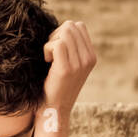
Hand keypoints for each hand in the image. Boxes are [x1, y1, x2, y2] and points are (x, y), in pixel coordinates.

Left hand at [32, 21, 95, 136]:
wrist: (54, 110)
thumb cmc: (56, 86)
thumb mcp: (70, 66)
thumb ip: (72, 48)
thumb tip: (63, 27)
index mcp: (91, 56)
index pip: (79, 26)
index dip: (63, 33)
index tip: (57, 50)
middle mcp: (88, 58)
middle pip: (71, 26)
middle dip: (56, 35)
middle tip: (51, 54)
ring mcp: (79, 63)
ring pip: (64, 32)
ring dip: (51, 42)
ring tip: (49, 59)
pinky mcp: (67, 69)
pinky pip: (57, 44)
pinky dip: (47, 49)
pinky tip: (46, 62)